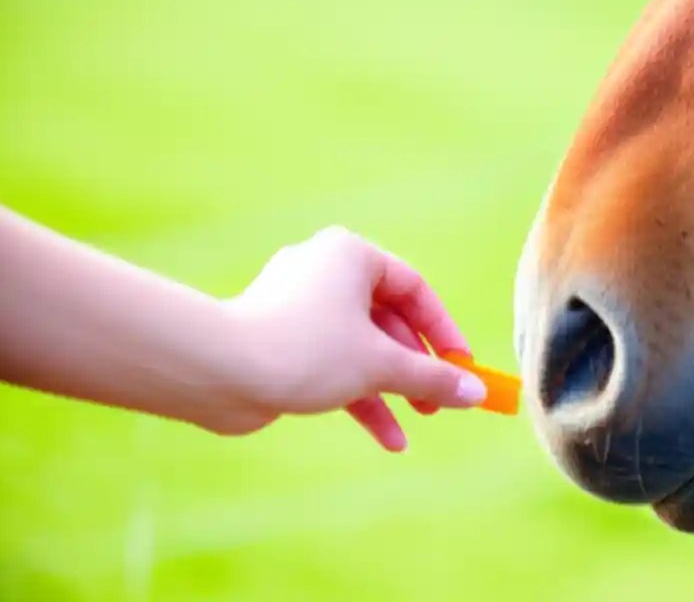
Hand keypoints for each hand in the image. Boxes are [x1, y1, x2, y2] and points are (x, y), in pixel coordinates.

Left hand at [223, 226, 486, 451]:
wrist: (216, 370)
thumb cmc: (304, 350)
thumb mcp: (381, 365)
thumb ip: (433, 377)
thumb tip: (477, 393)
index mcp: (351, 256)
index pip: (415, 290)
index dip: (444, 331)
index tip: (463, 367)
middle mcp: (325, 273)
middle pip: (389, 322)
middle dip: (416, 369)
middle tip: (440, 403)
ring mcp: (300, 308)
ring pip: (361, 349)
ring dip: (390, 389)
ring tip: (416, 425)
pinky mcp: (281, 342)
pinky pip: (333, 365)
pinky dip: (359, 397)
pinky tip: (387, 438)